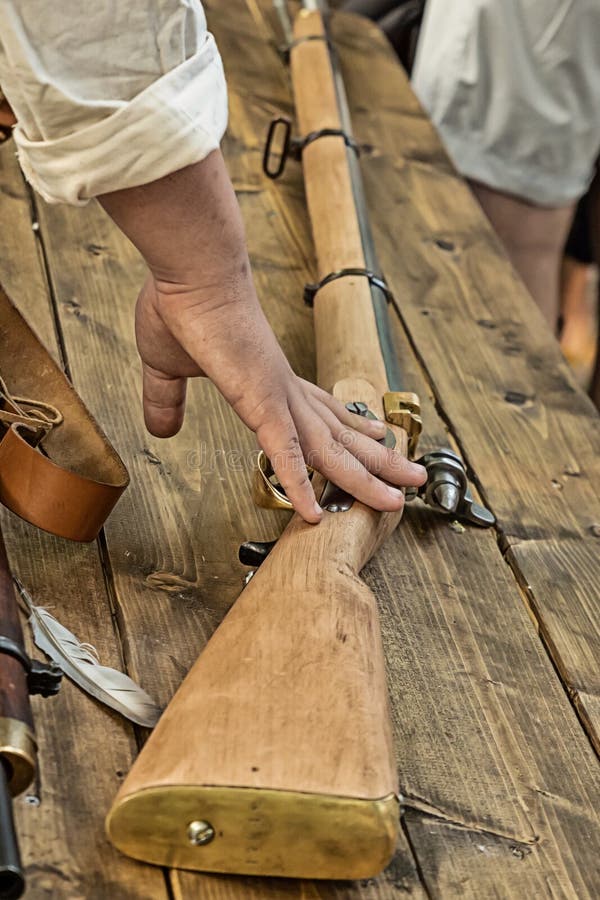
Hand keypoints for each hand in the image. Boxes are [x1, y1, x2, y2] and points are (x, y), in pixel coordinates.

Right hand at [135, 274, 425, 522]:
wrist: (191, 272)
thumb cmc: (182, 305)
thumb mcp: (167, 365)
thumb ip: (167, 399)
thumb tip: (161, 429)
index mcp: (270, 379)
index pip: (320, 411)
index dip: (351, 429)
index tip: (377, 438)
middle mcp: (285, 391)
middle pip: (341, 436)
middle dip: (377, 462)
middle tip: (409, 480)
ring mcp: (278, 398)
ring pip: (331, 452)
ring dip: (366, 480)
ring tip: (398, 501)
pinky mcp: (262, 403)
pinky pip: (287, 455)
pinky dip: (301, 485)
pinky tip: (315, 514)